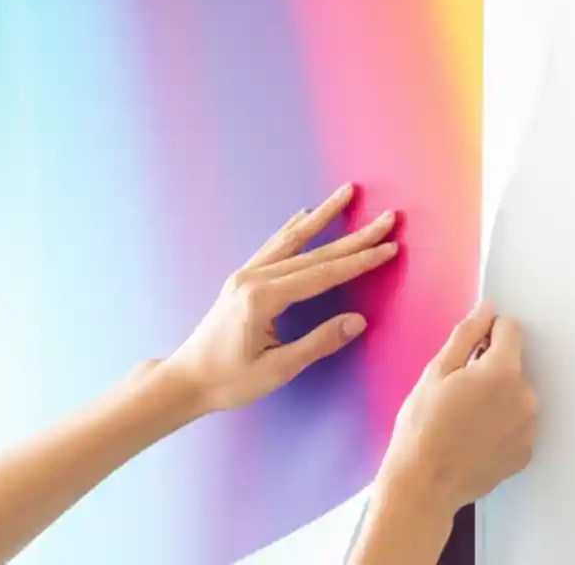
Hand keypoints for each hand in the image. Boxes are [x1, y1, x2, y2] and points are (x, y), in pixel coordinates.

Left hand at [164, 183, 397, 411]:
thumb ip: (318, 343)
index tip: (389, 247)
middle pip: (315, 252)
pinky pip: (274, 246)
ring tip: (347, 192)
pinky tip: (305, 214)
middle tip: (387, 217)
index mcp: (263, 297)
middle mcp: (255, 277)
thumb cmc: (229, 381)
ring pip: (293, 239)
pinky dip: (293, 228)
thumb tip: (358, 320)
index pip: (324, 274)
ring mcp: (246, 274)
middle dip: (355, 235)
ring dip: (324, 215)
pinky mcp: (242, 279)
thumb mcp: (277, 370)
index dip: (360, 261)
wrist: (185, 380)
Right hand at [374, 303, 538, 518]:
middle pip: (514, 365)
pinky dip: (502, 426)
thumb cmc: (422, 427)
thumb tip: (487, 310)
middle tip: (458, 393)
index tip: (470, 351)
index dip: (488, 333)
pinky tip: (475, 437)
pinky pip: (517, 424)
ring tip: (465, 419)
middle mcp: (526, 397)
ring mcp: (529, 427)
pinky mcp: (526, 451)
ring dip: (498, 398)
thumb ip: (467, 334)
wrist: (423, 485)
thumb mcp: (437, 371)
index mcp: (503, 371)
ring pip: (516, 395)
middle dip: (491, 370)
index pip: (511, 329)